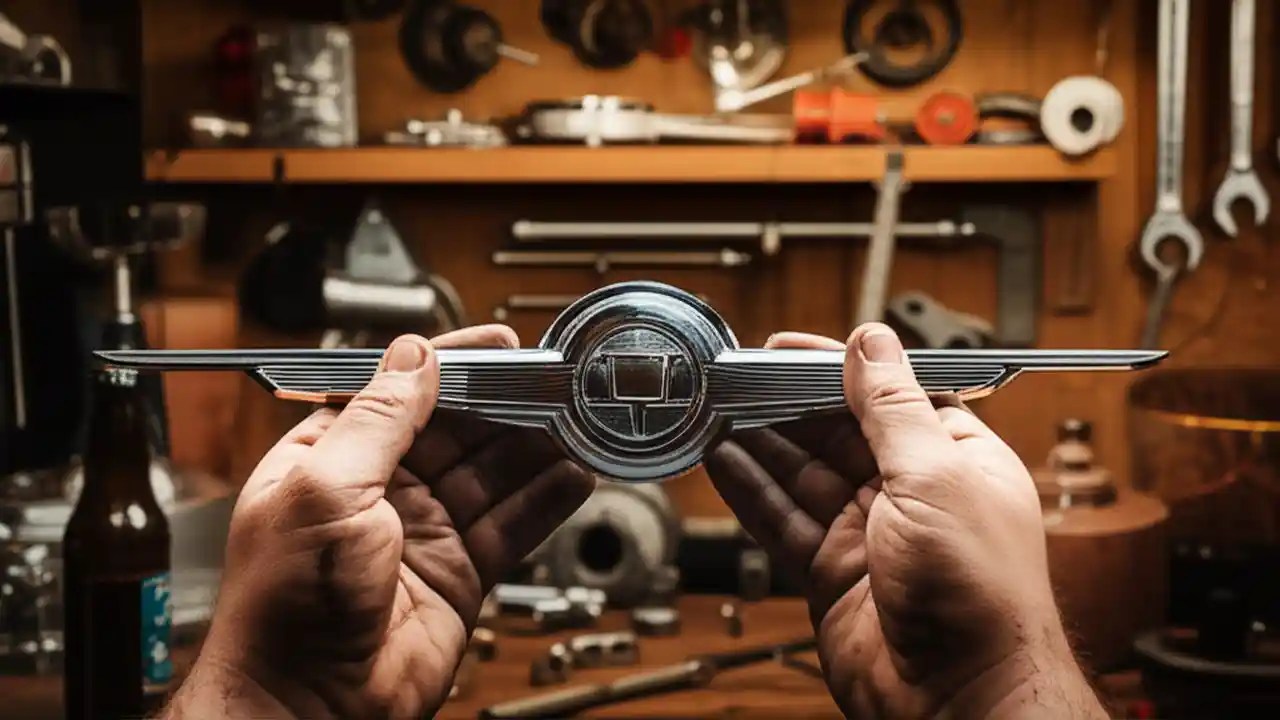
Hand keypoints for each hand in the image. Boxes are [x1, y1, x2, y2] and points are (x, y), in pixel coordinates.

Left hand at [165, 326, 594, 718]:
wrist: (307, 707)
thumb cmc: (284, 609)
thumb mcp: (324, 491)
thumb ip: (377, 420)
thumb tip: (412, 357)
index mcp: (332, 456)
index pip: (400, 391)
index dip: (452, 364)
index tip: (499, 345)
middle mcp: (380, 488)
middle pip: (458, 428)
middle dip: (506, 403)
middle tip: (555, 380)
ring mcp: (424, 531)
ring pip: (493, 474)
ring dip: (535, 446)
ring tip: (576, 419)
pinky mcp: (459, 573)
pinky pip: (511, 526)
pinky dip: (545, 501)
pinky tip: (573, 476)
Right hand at [705, 325, 1106, 718]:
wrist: (959, 698)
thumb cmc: (980, 594)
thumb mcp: (936, 475)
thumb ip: (893, 407)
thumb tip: (872, 341)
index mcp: (954, 459)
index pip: (888, 394)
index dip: (837, 367)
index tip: (787, 349)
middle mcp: (911, 492)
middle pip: (836, 431)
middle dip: (785, 403)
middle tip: (734, 376)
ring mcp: (868, 533)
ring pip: (801, 474)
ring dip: (758, 441)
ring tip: (715, 407)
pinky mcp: (831, 571)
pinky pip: (782, 520)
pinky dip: (750, 490)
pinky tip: (721, 461)